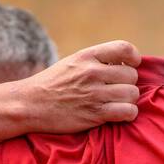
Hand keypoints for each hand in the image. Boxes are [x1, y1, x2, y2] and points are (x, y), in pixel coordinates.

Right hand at [20, 40, 140, 133]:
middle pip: (132, 75)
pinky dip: (128, 114)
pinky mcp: (95, 114)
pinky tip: (118, 114)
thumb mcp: (72, 62)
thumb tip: (125, 64)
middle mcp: (92, 72)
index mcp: (87, 56)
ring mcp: (94, 94)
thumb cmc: (52, 84)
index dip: (133, 58)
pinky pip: (128, 111)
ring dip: (128, 101)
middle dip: (127, 84)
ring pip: (132, 94)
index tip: (129, 66)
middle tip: (116, 91)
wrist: (30, 105)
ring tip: (116, 104)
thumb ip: (96, 61)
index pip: (124, 49)